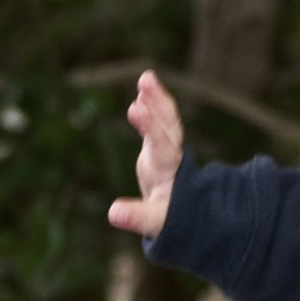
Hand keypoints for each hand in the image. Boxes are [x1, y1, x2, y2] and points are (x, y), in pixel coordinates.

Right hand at [108, 70, 182, 236]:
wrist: (185, 211)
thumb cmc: (169, 216)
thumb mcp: (157, 221)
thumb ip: (138, 216)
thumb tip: (114, 212)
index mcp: (171, 174)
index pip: (164, 150)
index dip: (153, 131)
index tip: (134, 109)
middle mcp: (171, 158)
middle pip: (168, 130)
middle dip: (157, 110)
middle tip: (145, 85)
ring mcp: (167, 151)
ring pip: (166, 123)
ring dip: (156, 101)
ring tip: (147, 78)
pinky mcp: (159, 149)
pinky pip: (158, 123)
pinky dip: (150, 108)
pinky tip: (141, 93)